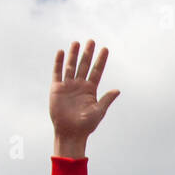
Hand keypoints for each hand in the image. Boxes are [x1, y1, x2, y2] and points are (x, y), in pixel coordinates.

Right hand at [51, 40, 119, 157]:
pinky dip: (58, 62)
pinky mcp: (57, 89)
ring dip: (74, 55)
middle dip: (88, 53)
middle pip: (84, 65)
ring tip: (77, 43)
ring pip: (71, 66)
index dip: (101, 60)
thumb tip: (118, 90)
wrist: (70, 132)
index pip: (97, 71)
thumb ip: (106, 100)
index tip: (105, 49)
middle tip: (92, 41)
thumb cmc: (86, 125)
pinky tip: (61, 52)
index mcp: (91, 90)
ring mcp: (68, 86)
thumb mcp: (98, 112)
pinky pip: (57, 72)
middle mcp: (80, 85)